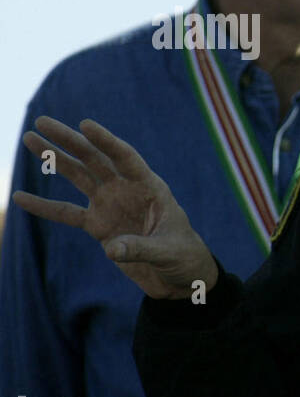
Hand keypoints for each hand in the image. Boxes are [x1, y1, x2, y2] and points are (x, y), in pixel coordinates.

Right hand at [12, 116, 216, 299]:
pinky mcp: (98, 225)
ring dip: (55, 159)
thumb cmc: (182, 256)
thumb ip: (140, 248)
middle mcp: (127, 190)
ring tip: (29, 138)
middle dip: (70, 141)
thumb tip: (111, 250)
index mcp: (150, 187)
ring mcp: (110, 205)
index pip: (126, 158)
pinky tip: (19, 197)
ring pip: (78, 177)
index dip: (107, 141)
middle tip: (42, 121)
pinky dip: (44, 207)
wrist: (178, 275)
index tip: (85, 124)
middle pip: (95, 160)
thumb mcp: (167, 251)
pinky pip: (67, 213)